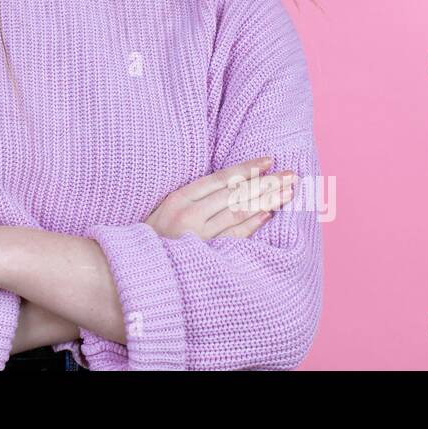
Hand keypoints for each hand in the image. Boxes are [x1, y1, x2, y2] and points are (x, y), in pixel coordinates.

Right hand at [146, 155, 295, 240]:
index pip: (220, 179)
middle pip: (234, 194)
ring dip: (266, 200)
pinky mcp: (205, 255)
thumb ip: (193, 198)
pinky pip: (234, 237)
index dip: (246, 168)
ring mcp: (198, 236)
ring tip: (287, 191)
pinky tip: (269, 214)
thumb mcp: (165, 209)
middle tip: (291, 174)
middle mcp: (189, 215)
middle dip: (265, 182)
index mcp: (179, 199)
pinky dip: (251, 225)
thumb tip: (230, 184)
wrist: (137, 268)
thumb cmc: (154, 237)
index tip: (268, 160)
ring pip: (238, 212)